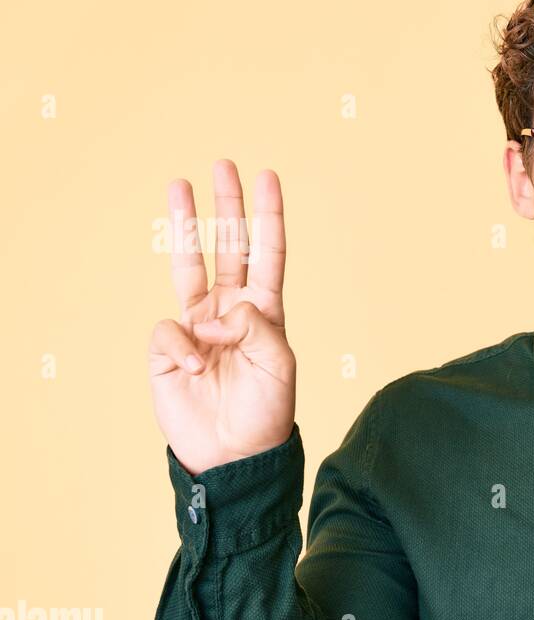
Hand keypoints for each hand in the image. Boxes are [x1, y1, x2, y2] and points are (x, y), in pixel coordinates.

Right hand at [149, 159, 295, 475]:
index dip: (268, 217)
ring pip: (188, 264)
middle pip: (228, 246)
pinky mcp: (168, 348)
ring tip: (179, 184)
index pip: (268, 255)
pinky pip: (169, 330)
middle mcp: (231, 311)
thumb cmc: (265, 413)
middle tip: (224, 165)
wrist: (234, 455)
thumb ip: (257, 327)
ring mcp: (197, 326)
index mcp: (265, 313)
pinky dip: (181, 347)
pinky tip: (192, 368)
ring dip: (184, 225)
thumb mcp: (279, 366)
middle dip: (227, 206)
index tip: (268, 178)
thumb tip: (222, 309)